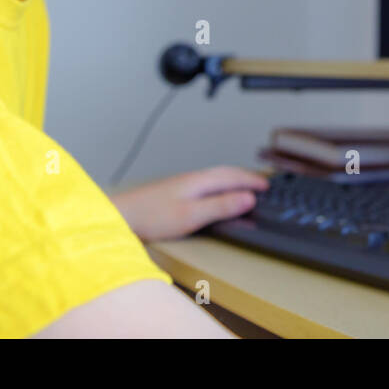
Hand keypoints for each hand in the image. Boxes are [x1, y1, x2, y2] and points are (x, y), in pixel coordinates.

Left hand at [110, 166, 269, 242]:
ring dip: (232, 180)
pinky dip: (218, 187)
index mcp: (200, 181)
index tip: (268, 186)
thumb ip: (221, 206)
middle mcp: (192, 179)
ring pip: (214, 177)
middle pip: (225, 173)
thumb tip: (248, 198)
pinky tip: (213, 195)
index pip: (234, 176)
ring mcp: (182, 184)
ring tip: (243, 187)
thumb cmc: (151, 216)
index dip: (252, 181)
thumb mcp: (192, 215)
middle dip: (245, 177)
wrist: (120, 216)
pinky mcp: (174, 192)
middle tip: (261, 184)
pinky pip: (205, 184)